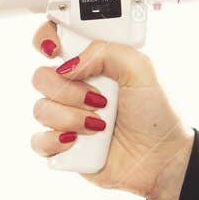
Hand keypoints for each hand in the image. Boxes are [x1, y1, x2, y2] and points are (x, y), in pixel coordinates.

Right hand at [28, 23, 193, 199]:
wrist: (160, 159)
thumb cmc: (155, 115)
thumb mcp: (141, 70)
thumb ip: (105, 52)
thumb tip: (68, 66)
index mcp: (90, 64)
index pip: (53, 41)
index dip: (46, 40)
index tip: (55, 51)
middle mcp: (73, 88)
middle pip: (40, 77)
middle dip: (69, 91)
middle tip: (99, 100)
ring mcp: (65, 117)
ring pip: (40, 109)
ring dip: (71, 118)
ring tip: (99, 126)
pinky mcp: (60, 146)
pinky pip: (38, 141)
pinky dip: (57, 142)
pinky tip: (80, 142)